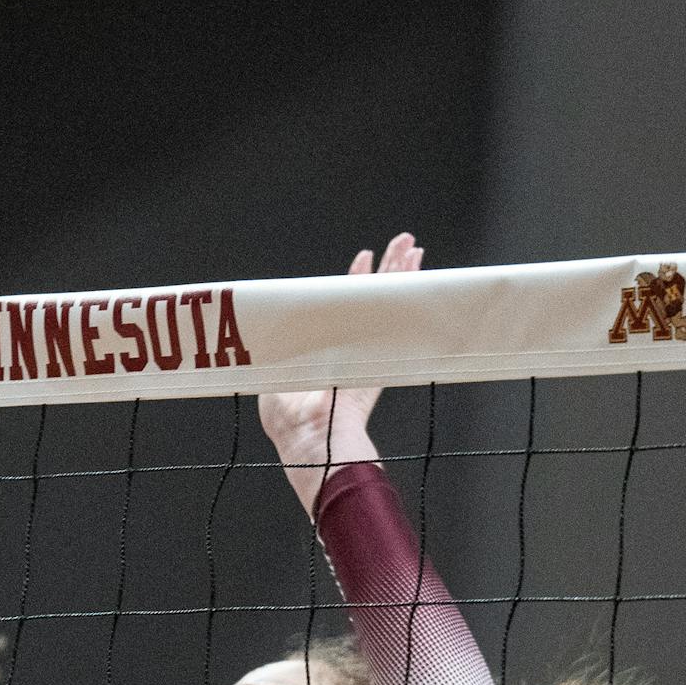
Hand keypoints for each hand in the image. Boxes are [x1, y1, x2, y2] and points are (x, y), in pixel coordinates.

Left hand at [259, 231, 421, 473]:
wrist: (309, 442)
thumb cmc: (286, 419)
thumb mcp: (275, 374)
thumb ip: (281, 351)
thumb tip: (268, 326)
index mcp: (327, 349)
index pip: (342, 308)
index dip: (352, 283)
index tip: (363, 258)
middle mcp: (351, 348)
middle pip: (373, 300)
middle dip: (388, 271)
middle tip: (404, 242)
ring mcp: (369, 353)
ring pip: (388, 305)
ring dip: (401, 275)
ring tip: (414, 248)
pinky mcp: (381, 361)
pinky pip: (394, 324)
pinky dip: (404, 298)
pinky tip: (417, 275)